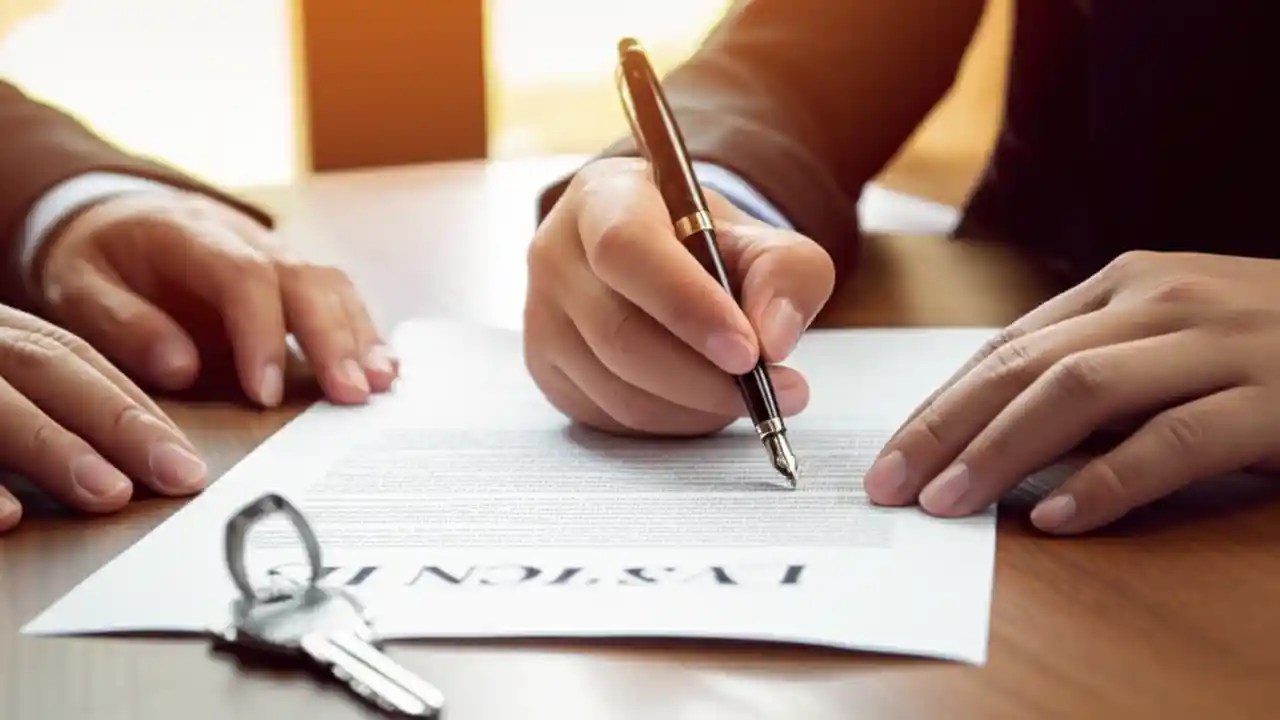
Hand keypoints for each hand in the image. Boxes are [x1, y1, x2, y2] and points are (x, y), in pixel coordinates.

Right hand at [0, 305, 203, 532]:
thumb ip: (42, 396)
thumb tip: (122, 462)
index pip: (74, 358)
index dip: (135, 408)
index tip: (188, 461)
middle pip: (47, 368)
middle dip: (118, 422)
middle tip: (178, 474)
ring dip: (55, 448)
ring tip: (111, 493)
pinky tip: (9, 516)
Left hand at [34, 191, 396, 406]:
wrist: (115, 218)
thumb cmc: (97, 260)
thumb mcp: (77, 288)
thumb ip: (123, 324)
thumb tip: (182, 368)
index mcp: (190, 233)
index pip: (244, 277)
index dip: (262, 334)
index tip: (265, 395)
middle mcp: (246, 238)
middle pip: (306, 279)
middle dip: (333, 339)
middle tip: (351, 394)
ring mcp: (276, 253)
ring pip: (331, 285)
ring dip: (359, 336)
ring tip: (378, 385)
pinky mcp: (293, 275)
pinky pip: (338, 297)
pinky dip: (364, 333)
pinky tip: (384, 368)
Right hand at [524, 158, 834, 434]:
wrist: (660, 257)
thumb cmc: (708, 244)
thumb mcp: (763, 239)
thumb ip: (785, 274)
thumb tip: (773, 338)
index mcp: (603, 198)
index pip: (627, 249)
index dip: (687, 305)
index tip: (750, 351)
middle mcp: (555, 254)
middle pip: (621, 334)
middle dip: (707, 378)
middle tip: (778, 391)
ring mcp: (541, 317)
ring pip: (619, 388)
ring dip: (698, 407)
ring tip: (751, 395)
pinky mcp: (547, 369)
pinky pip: (612, 417)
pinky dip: (674, 423)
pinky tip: (706, 402)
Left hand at [865, 251, 1279, 533]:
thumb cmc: (1268, 342)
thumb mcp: (1170, 337)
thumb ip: (1094, 367)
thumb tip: (993, 432)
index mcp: (1124, 284)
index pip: (1005, 348)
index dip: (939, 405)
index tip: (891, 456)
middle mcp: (1160, 300)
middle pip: (1021, 367)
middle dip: (942, 429)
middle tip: (890, 486)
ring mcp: (1220, 343)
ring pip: (1078, 392)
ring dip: (999, 451)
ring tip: (948, 503)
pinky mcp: (1276, 398)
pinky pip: (1174, 440)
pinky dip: (1109, 483)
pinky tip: (1058, 519)